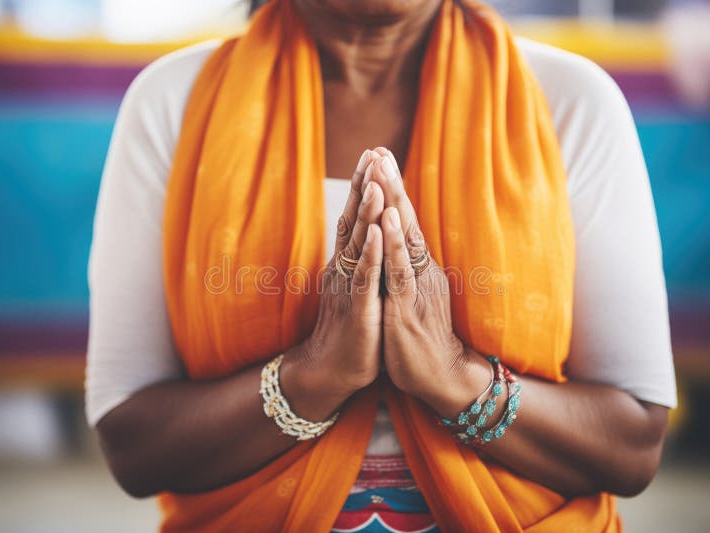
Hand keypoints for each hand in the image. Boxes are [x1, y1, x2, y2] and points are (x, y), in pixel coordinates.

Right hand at [281, 150, 384, 419]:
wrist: (329, 370)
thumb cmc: (350, 329)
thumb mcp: (358, 288)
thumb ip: (363, 261)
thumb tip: (371, 234)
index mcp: (348, 262)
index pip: (355, 217)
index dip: (363, 186)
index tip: (373, 155)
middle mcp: (345, 268)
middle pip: (354, 220)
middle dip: (364, 186)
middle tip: (372, 153)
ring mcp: (350, 287)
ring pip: (359, 244)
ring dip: (367, 213)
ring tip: (375, 183)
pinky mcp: (359, 310)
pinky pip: (366, 278)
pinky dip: (373, 255)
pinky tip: (379, 233)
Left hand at [367, 149, 494, 418]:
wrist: (443, 377)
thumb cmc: (422, 337)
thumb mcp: (410, 297)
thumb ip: (403, 271)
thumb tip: (393, 245)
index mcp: (418, 268)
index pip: (404, 222)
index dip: (392, 191)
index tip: (381, 158)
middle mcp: (420, 271)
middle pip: (405, 221)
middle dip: (392, 184)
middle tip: (380, 150)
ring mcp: (415, 288)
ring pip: (404, 239)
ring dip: (392, 204)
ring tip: (383, 172)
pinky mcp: (407, 309)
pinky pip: (399, 273)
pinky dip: (393, 246)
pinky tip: (387, 222)